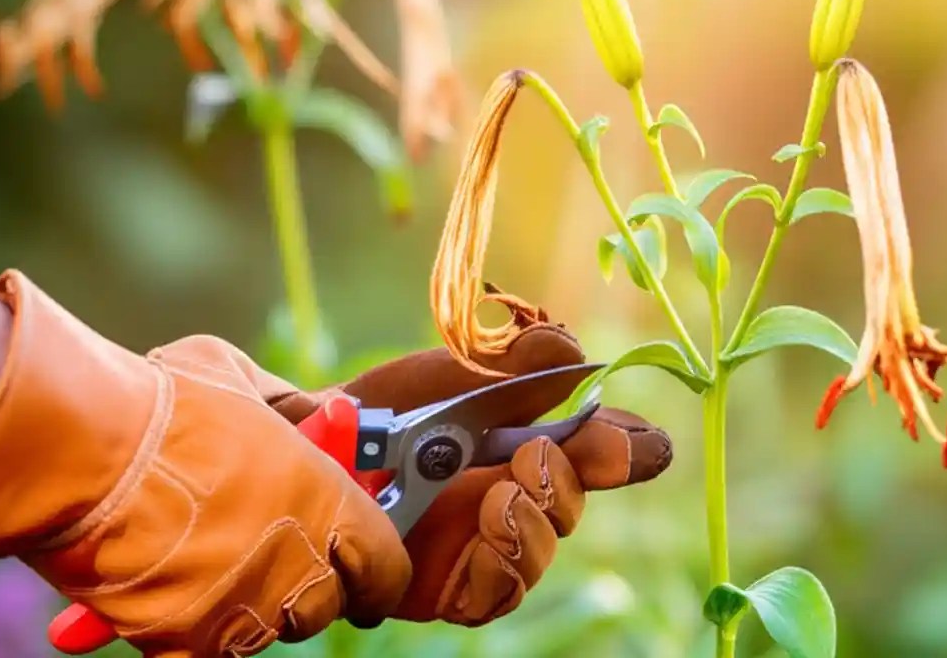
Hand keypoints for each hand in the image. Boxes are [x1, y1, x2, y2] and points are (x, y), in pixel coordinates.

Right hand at [0, 271, 409, 656]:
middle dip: (310, 579)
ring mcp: (242, 611)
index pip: (384, 564)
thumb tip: (328, 416)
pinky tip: (170, 583)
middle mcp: (295, 567)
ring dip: (251, 600)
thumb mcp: (245, 381)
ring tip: (213, 553)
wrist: (75, 448)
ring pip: (267, 628)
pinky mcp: (184, 643)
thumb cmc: (165, 403)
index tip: (363, 559)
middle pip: (326, 602)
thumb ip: (294, 408)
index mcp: (327, 505)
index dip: (375, 562)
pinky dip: (191, 623)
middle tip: (278, 548)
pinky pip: (205, 647)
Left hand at [268, 321, 673, 626]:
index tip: (627, 440)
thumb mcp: (454, 372)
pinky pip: (498, 594)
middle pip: (576, 501)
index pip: (605, 450)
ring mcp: (488, 543)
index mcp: (537, 438)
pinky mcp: (453, 585)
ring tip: (501, 495)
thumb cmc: (392, 406)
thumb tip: (574, 352)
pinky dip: (504, 566)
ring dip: (536, 522)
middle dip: (569, 479)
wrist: (318, 446)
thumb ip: (515, 362)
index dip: (628, 447)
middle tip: (535, 454)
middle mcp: (522, 493)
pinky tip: (487, 532)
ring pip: (542, 550)